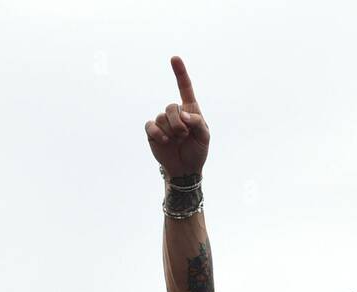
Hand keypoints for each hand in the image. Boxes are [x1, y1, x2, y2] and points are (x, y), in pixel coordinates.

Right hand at [145, 56, 209, 175]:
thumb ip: (198, 123)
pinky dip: (158, 134)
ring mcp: (163, 121)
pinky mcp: (152, 131)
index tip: (174, 58)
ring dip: (172, 131)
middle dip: (179, 123)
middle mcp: (175, 113)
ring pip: (162, 117)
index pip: (185, 89)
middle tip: (185, 135)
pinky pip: (151, 125)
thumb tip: (183, 114)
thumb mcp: (205, 137)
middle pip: (172, 107)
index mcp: (190, 111)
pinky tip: (164, 141)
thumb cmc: (197, 150)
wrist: (185, 168)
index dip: (180, 73)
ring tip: (178, 141)